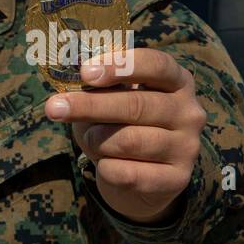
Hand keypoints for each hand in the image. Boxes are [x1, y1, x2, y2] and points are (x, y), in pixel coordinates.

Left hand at [44, 48, 205, 223]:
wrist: (145, 178)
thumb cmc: (123, 126)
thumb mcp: (112, 100)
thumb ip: (98, 88)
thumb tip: (68, 85)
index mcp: (177, 81)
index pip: (156, 64)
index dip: (120, 66)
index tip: (85, 72)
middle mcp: (189, 112)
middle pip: (137, 104)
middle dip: (90, 105)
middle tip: (54, 107)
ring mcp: (187, 147)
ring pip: (129, 141)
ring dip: (97, 140)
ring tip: (91, 139)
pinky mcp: (177, 179)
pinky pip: (129, 173)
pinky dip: (106, 169)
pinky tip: (105, 165)